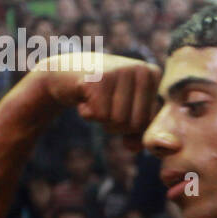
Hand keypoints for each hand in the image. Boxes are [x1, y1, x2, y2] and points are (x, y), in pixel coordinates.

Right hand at [33, 53, 160, 146]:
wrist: (63, 73)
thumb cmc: (100, 94)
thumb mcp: (124, 112)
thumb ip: (136, 134)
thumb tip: (135, 148)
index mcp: (153, 74)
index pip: (150, 120)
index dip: (130, 124)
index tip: (117, 104)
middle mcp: (141, 69)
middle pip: (136, 124)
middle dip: (116, 124)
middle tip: (103, 104)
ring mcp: (121, 71)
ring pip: (119, 121)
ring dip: (101, 118)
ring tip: (94, 99)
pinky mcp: (98, 78)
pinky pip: (100, 116)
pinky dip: (87, 114)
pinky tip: (83, 97)